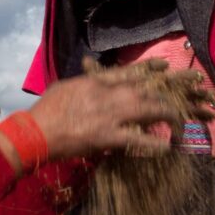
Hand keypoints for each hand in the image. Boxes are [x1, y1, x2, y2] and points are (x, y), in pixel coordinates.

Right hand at [26, 64, 208, 160]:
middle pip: (145, 91)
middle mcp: (108, 95)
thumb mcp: (67, 87)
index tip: (165, 67)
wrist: (36, 132)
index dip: (150, 69)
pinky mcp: (108, 137)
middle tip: (176, 103)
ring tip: (178, 123)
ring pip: (147, 110)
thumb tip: (94, 75)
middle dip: (164, 96)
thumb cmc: (47, 110)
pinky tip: (166, 147)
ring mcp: (110, 115)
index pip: (129, 72)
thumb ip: (86, 82)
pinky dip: (154, 144)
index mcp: (97, 82)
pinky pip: (138, 140)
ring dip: (166, 115)